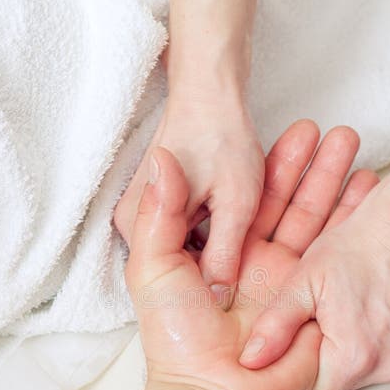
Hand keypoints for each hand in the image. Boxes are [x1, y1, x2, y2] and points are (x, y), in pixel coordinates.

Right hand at [114, 94, 264, 293]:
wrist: (209, 91)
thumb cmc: (222, 137)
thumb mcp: (235, 204)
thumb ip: (225, 254)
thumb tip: (220, 298)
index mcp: (141, 228)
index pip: (180, 279)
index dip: (216, 285)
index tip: (249, 289)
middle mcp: (133, 225)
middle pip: (181, 265)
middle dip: (217, 265)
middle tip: (256, 268)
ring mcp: (144, 213)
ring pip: (188, 248)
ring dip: (217, 247)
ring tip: (247, 243)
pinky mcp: (158, 203)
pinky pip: (188, 231)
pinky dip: (213, 230)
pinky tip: (237, 225)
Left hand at [125, 119, 377, 389]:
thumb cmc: (176, 339)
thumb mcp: (154, 269)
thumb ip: (158, 214)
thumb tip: (162, 159)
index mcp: (226, 254)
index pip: (255, 198)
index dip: (277, 165)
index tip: (296, 130)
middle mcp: (262, 268)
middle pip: (293, 207)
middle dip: (314, 168)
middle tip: (334, 131)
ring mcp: (294, 289)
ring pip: (319, 227)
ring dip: (338, 189)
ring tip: (357, 149)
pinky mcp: (319, 311)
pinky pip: (338, 262)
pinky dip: (354, 227)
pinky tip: (371, 192)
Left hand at [239, 165, 389, 389]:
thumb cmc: (357, 246)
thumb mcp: (303, 282)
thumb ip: (275, 327)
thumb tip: (250, 362)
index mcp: (351, 358)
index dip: (297, 381)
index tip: (294, 354)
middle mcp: (386, 368)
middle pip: (339, 389)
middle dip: (325, 363)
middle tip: (323, 321)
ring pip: (365, 376)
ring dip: (353, 354)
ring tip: (349, 312)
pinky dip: (380, 346)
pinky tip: (373, 313)